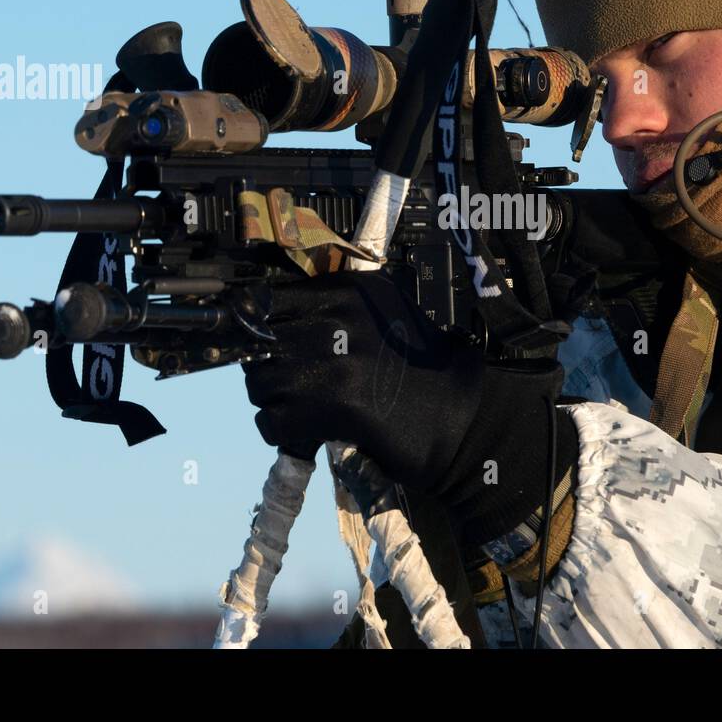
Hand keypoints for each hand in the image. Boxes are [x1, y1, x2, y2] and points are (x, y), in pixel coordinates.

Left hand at [241, 271, 574, 544]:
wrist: (461, 416)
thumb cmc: (422, 367)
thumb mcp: (382, 311)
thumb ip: (332, 304)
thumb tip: (270, 308)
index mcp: (348, 289)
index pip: (269, 299)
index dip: (262, 327)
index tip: (272, 348)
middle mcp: (337, 317)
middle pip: (260, 342)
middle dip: (268, 368)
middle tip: (294, 386)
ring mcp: (334, 362)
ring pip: (260, 383)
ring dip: (274, 401)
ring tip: (306, 409)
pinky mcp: (334, 407)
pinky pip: (272, 421)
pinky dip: (282, 432)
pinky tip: (309, 431)